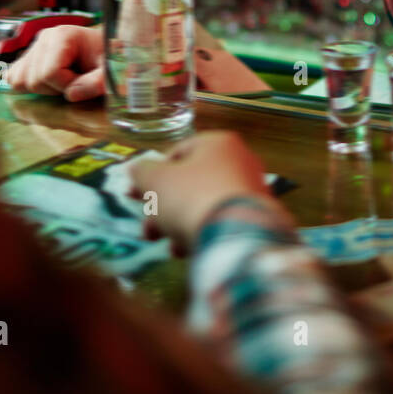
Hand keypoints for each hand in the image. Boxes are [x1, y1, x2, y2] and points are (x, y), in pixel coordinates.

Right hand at [6, 23, 104, 100]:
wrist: (107, 51)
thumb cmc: (109, 58)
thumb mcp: (111, 70)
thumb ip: (97, 82)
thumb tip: (71, 95)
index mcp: (62, 35)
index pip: (49, 73)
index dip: (67, 85)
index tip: (84, 80)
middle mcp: (44, 38)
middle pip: (33, 80)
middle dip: (56, 89)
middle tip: (76, 80)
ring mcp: (34, 48)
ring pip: (20, 81)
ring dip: (44, 89)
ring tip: (64, 80)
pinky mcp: (29, 58)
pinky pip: (14, 78)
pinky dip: (28, 87)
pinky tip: (49, 83)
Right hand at [127, 131, 290, 251]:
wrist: (234, 236)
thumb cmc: (191, 197)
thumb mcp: (156, 181)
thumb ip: (143, 172)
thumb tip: (135, 168)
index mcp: (219, 143)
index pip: (178, 152)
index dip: (152, 174)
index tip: (136, 194)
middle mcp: (240, 161)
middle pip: (190, 182)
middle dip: (163, 206)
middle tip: (147, 226)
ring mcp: (251, 191)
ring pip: (204, 204)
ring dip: (178, 223)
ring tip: (165, 244)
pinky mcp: (256, 219)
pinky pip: (221, 222)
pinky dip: (201, 232)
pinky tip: (185, 250)